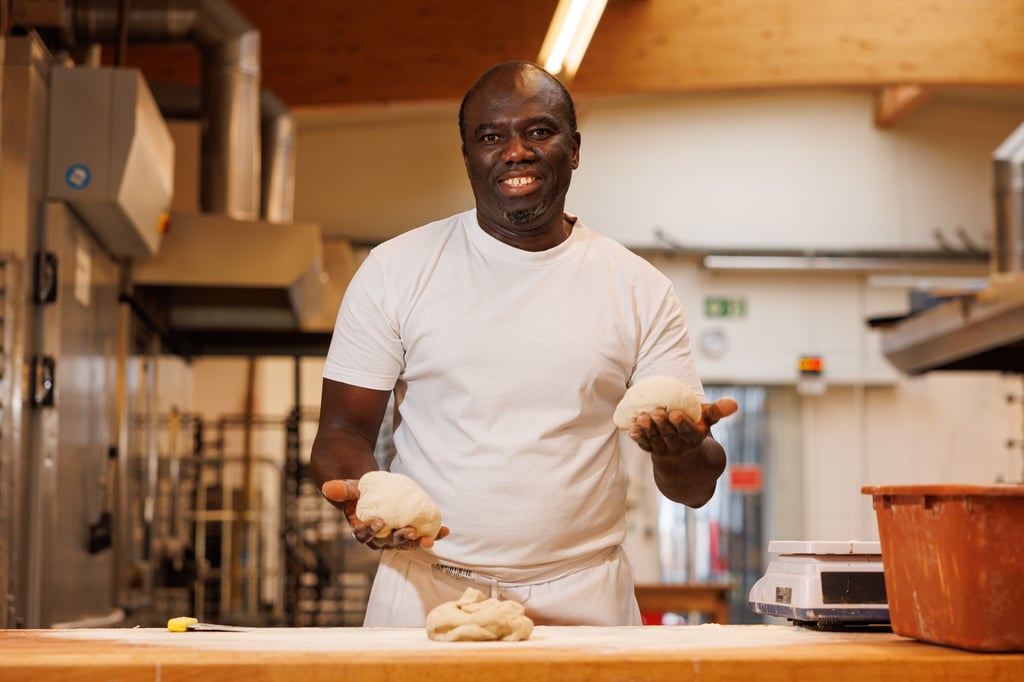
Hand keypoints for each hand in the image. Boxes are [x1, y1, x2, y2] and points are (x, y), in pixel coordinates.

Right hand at [320, 479, 449, 548]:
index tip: (379, 522)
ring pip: (407, 543)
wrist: (373, 492)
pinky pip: (422, 534)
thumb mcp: (350, 488)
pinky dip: (434, 533)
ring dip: (419, 542)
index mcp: (362, 531)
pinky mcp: (410, 531)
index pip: (364, 535)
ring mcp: (395, 536)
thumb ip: (341, 490)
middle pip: (389, 543)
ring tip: (431, 539)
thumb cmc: (360, 491)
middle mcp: (379, 538)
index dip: (371, 531)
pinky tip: (446, 531)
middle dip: (400, 540)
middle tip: (410, 531)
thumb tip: (327, 488)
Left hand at [628, 397, 738, 456]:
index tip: (675, 413)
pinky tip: (632, 429)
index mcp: (694, 440)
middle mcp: (680, 447)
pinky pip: (645, 446)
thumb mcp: (708, 422)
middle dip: (662, 424)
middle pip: (670, 436)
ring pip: (656, 441)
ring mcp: (665, 451)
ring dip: (648, 430)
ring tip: (641, 418)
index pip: (689, 433)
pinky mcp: (653, 451)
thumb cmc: (697, 432)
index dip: (682, 424)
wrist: (687, 462)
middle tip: (656, 412)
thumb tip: (734, 403)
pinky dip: (639, 439)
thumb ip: (718, 411)